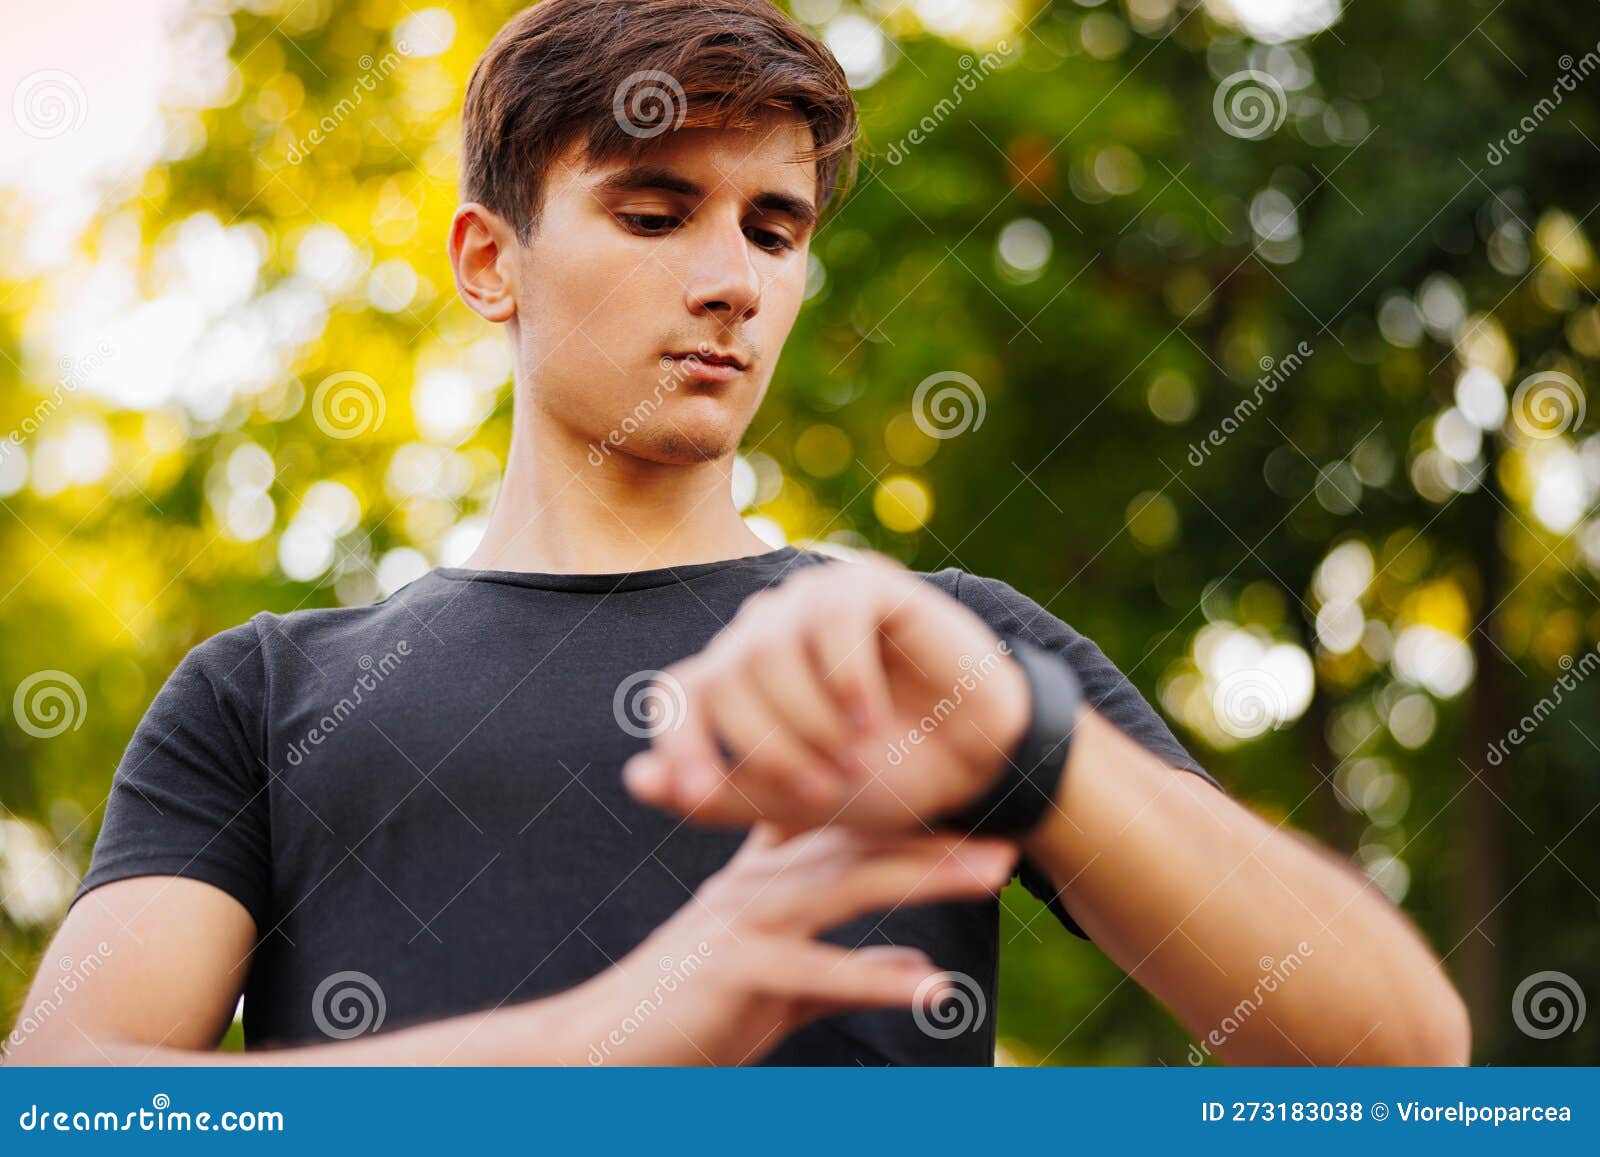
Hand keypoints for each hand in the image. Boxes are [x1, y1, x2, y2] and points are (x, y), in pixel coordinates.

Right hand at [563, 824, 1016, 1064]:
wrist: (595, 1050)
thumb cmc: (684, 1016)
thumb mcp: (778, 988)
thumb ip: (845, 969)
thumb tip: (918, 962)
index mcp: (762, 879)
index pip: (846, 834)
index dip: (912, 822)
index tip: (980, 812)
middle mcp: (754, 884)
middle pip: (858, 846)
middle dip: (937, 837)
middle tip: (1011, 830)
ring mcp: (743, 922)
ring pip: (845, 885)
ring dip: (924, 876)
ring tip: (991, 872)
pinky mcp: (736, 972)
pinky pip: (817, 973)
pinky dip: (875, 978)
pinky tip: (933, 986)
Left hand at [622, 561, 1030, 831]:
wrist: (972, 766)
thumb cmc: (881, 782)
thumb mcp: (793, 804)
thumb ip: (717, 795)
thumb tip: (637, 779)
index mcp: (734, 677)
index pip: (677, 696)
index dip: (679, 743)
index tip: (696, 791)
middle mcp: (762, 631)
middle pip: (725, 676)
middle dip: (767, 744)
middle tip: (821, 788)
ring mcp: (811, 602)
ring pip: (770, 648)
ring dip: (809, 717)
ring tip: (854, 757)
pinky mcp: (865, 584)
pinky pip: (832, 619)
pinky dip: (846, 677)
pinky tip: (871, 717)